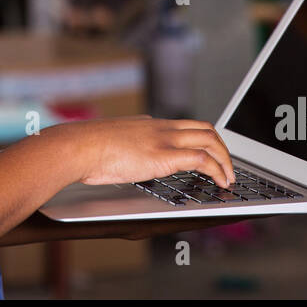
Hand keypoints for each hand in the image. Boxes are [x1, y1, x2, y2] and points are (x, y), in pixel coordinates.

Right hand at [50, 115, 234, 187]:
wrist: (78, 146)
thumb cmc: (85, 149)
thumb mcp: (111, 143)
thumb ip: (124, 148)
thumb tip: (121, 160)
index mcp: (149, 124)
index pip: (185, 126)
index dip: (203, 139)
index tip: (209, 153)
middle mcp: (160, 127)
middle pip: (205, 128)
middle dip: (222, 148)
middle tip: (227, 166)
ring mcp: (164, 139)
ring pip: (210, 139)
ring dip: (225, 159)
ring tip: (229, 177)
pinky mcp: (164, 155)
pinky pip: (202, 159)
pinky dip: (218, 170)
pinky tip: (220, 182)